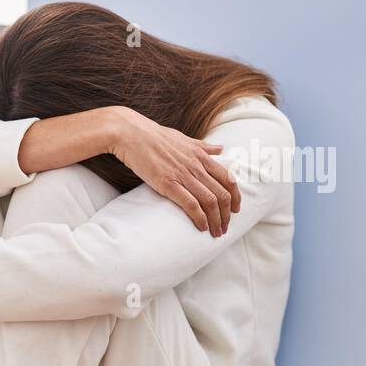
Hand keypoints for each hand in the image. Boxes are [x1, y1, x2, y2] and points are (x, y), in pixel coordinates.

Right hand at [108, 108, 240, 235]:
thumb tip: (220, 148)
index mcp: (201, 155)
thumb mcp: (184, 138)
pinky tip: (201, 227)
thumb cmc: (154, 136)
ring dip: (216, 220)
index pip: (228, 179)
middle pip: (222, 194)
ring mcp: (183, 175)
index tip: (234, 209)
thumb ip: (203, 146)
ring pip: (210, 201)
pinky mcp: (168, 184)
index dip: (235, 197)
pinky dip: (199, 218)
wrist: (130, 133)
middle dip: (227, 215)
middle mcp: (196, 166)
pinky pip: (191, 204)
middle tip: (225, 227)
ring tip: (216, 232)